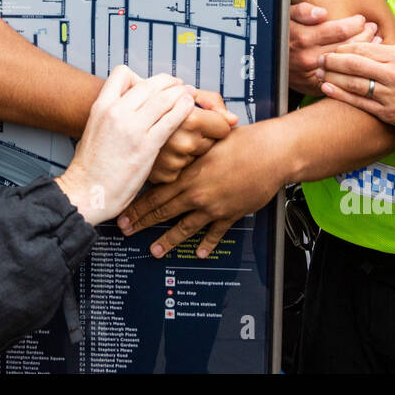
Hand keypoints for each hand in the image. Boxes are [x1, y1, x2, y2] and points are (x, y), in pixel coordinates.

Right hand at [54, 67, 195, 225]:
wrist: (87, 192)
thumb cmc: (91, 166)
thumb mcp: (95, 128)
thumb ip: (111, 113)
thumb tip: (128, 106)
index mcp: (101, 106)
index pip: (122, 73)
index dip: (140, 76)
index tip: (152, 85)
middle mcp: (116, 112)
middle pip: (149, 84)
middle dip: (167, 82)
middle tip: (178, 85)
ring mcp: (132, 128)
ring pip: (164, 98)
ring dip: (179, 93)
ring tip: (188, 95)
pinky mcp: (147, 145)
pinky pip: (171, 119)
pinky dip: (183, 110)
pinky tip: (189, 109)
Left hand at [117, 121, 287, 257]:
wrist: (270, 153)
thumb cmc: (242, 141)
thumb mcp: (207, 140)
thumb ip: (188, 151)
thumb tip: (171, 144)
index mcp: (189, 176)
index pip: (156, 194)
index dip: (137, 206)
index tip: (124, 214)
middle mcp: (198, 194)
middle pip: (164, 212)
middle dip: (143, 224)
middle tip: (128, 232)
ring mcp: (214, 207)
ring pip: (185, 228)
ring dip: (169, 240)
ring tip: (155, 250)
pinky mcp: (231, 214)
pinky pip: (216, 233)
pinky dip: (207, 244)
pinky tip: (199, 253)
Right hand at [147, 88, 237, 183]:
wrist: (116, 130)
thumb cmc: (152, 107)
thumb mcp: (180, 95)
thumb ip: (211, 102)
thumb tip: (233, 119)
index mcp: (188, 118)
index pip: (223, 126)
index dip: (214, 123)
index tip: (201, 120)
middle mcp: (182, 141)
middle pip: (212, 143)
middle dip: (201, 137)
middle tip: (181, 129)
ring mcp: (172, 161)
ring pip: (198, 158)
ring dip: (189, 152)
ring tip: (170, 141)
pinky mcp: (164, 176)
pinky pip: (183, 171)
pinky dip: (176, 165)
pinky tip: (164, 155)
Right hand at [288, 2, 378, 96]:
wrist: (265, 62)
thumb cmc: (279, 35)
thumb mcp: (285, 16)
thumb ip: (302, 11)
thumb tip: (321, 13)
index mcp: (303, 38)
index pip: (340, 30)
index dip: (355, 24)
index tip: (361, 19)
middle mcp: (308, 57)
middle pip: (347, 47)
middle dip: (364, 36)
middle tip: (373, 29)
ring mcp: (312, 74)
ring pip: (347, 63)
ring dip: (363, 52)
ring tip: (373, 41)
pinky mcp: (314, 86)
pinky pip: (340, 78)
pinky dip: (354, 69)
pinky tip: (362, 61)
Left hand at [317, 41, 394, 132]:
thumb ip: (387, 49)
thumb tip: (364, 40)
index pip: (364, 49)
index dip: (345, 48)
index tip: (333, 48)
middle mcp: (393, 75)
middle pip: (355, 65)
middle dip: (333, 61)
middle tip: (320, 59)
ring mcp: (389, 94)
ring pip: (354, 83)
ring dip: (332, 77)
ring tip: (319, 73)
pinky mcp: (386, 112)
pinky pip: (358, 102)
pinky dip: (340, 94)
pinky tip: (326, 88)